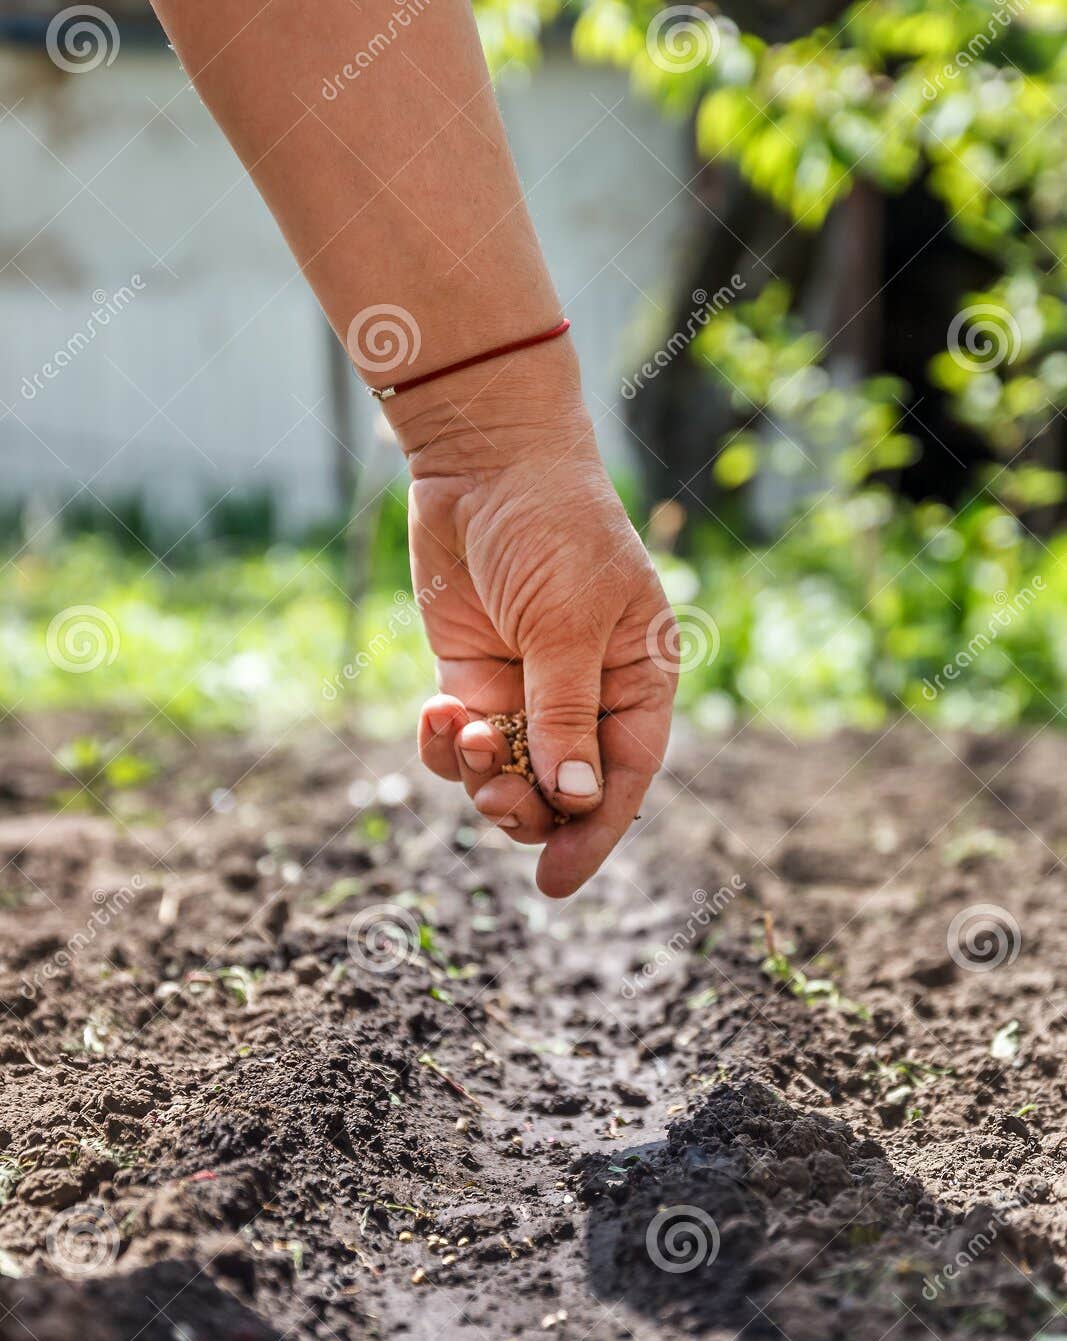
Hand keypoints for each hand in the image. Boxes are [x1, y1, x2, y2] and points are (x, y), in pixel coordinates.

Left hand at [405, 398, 677, 897]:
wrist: (484, 459)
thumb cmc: (552, 528)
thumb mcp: (566, 623)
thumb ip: (566, 714)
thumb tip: (575, 799)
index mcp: (636, 682)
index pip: (623, 777)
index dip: (593, 832)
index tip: (555, 881)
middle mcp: (585, 695)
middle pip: (561, 790)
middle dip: (525, 807)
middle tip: (493, 798)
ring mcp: (526, 688)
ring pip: (507, 773)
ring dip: (480, 774)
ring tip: (462, 732)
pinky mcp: (474, 675)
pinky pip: (461, 741)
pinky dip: (445, 743)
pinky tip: (436, 713)